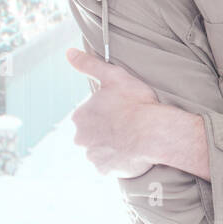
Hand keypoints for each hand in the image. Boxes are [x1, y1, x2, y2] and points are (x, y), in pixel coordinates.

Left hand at [66, 48, 190, 178]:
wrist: (153, 133)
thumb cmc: (135, 103)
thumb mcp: (113, 76)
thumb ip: (89, 64)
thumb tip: (69, 53)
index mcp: (80, 116)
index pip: (90, 113)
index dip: (108, 111)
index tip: (123, 110)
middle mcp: (81, 137)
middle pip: (92, 133)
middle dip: (106, 130)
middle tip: (128, 125)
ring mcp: (92, 155)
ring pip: (100, 149)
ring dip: (112, 145)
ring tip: (132, 139)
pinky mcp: (105, 170)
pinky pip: (110, 165)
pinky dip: (118, 160)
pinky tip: (132, 152)